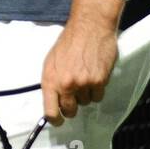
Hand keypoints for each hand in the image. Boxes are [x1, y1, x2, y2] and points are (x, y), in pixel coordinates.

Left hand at [40, 0, 121, 124]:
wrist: (89, 27)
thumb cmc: (68, 42)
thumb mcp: (51, 61)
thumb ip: (52, 82)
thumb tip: (52, 100)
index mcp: (50, 79)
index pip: (50, 112)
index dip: (55, 120)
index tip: (59, 121)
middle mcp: (66, 84)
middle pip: (70, 111)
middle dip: (72, 107)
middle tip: (74, 96)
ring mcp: (83, 84)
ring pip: (86, 103)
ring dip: (85, 95)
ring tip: (84, 77)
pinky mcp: (100, 81)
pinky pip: (98, 96)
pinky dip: (97, 89)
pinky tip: (94, 75)